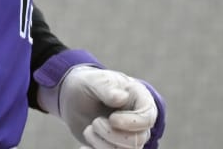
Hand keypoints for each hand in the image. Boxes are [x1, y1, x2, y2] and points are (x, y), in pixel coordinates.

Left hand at [42, 66, 161, 148]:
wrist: (74, 98)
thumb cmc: (89, 85)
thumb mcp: (95, 81)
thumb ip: (107, 88)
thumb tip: (122, 98)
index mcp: (140, 99)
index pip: (147, 118)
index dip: (132, 123)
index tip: (112, 119)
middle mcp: (139, 121)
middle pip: (138, 140)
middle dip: (112, 135)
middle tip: (95, 122)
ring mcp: (128, 136)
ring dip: (103, 145)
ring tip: (88, 130)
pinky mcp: (115, 147)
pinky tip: (84, 148)